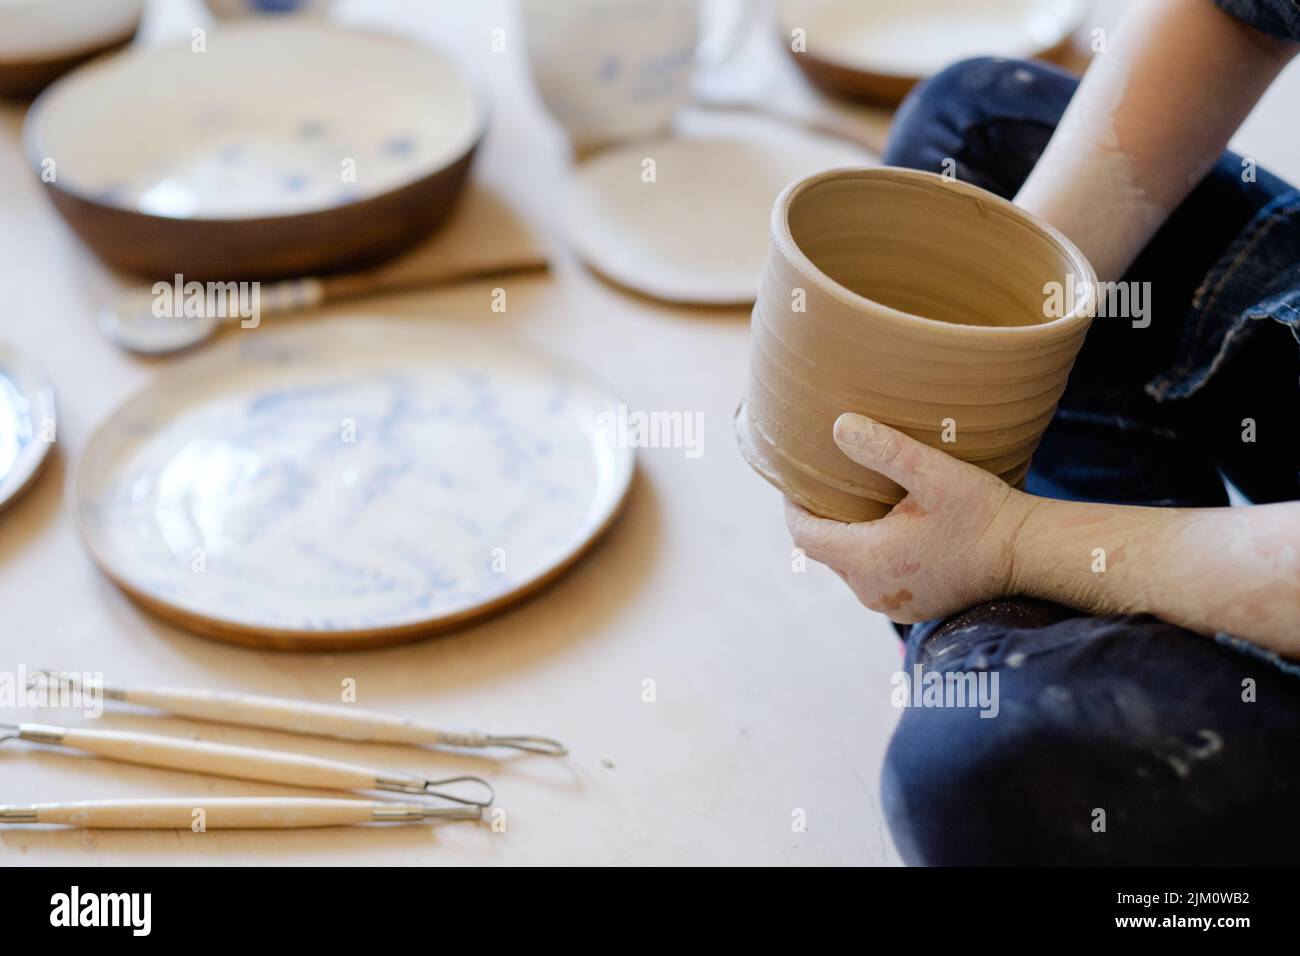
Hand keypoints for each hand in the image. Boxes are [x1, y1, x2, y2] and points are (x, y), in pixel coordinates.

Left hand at [785, 413, 1036, 623]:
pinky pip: (874, 580)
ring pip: (849, 568)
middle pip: (825, 552)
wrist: (1027, 554)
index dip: (794, 507)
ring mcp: (893, 605)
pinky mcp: (913, 607)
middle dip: (821, 520)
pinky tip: (887, 529)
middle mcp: (872, 590)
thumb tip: (839, 426)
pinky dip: (871, 556)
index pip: (805, 535)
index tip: (796, 481)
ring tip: (855, 503)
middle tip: (825, 484)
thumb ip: (884, 450)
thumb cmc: (982, 513)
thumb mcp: (933, 473)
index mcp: (868, 560)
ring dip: (847, 539)